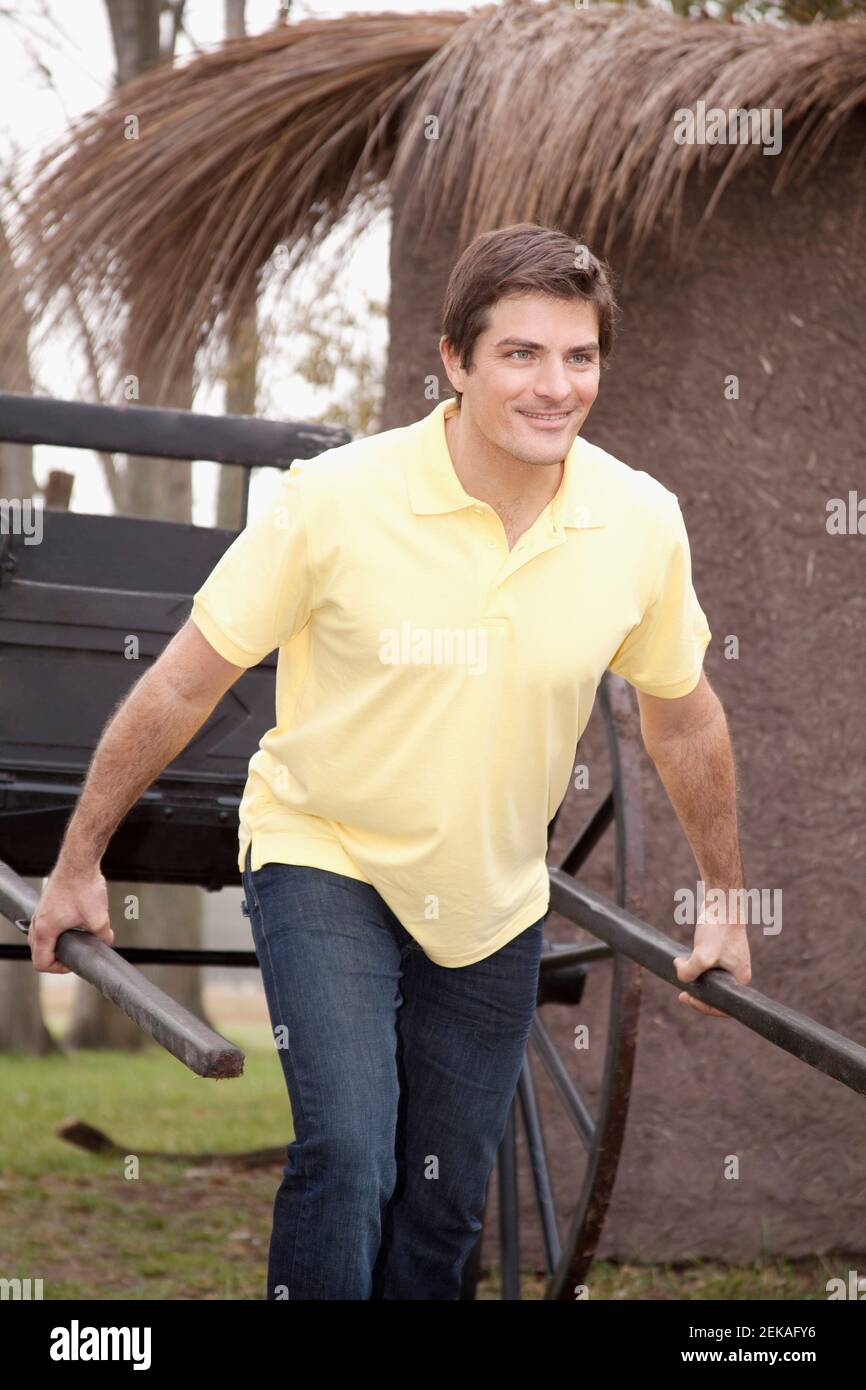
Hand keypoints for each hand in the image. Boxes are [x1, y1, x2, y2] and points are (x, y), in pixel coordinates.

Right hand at [28, 859, 113, 973]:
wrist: (80, 860)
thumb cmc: (83, 885)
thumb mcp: (99, 918)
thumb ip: (103, 936)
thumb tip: (107, 942)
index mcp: (45, 930)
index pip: (41, 962)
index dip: (58, 969)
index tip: (73, 962)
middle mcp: (39, 921)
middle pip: (37, 951)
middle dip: (55, 957)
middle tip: (74, 954)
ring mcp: (41, 911)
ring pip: (39, 937)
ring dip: (54, 943)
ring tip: (74, 941)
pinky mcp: (47, 903)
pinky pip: (44, 924)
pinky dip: (54, 931)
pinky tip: (72, 925)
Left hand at [673, 913, 750, 1017]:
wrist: (721, 902)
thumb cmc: (718, 929)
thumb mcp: (702, 955)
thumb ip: (690, 971)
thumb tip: (681, 978)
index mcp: (741, 979)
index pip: (723, 1005)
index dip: (704, 1006)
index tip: (688, 997)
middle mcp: (737, 973)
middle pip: (716, 994)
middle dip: (698, 995)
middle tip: (682, 995)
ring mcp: (729, 962)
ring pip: (710, 980)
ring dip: (694, 980)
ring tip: (681, 977)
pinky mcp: (721, 952)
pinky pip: (707, 967)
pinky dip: (694, 967)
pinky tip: (682, 962)